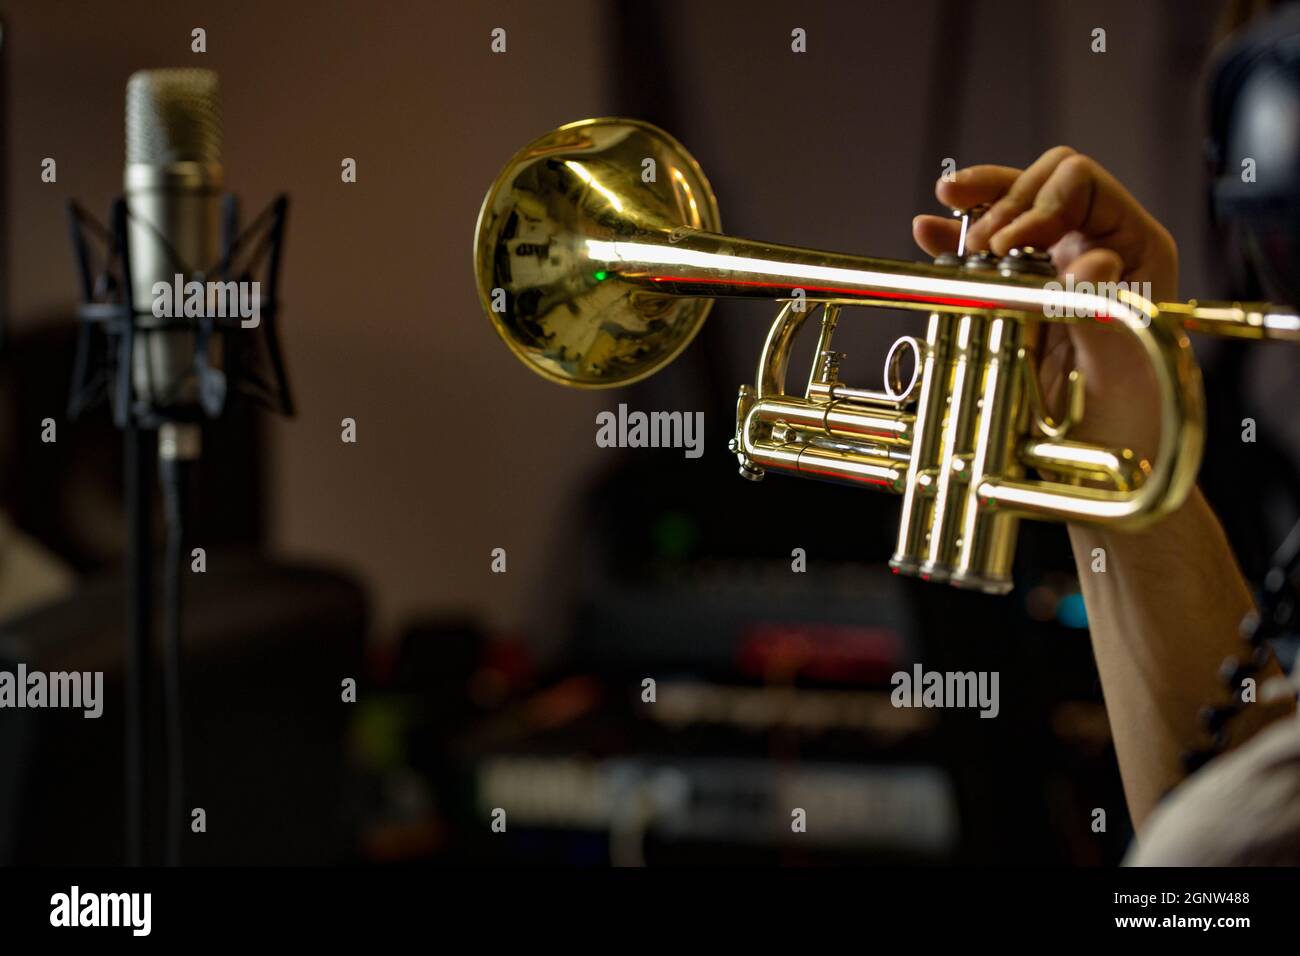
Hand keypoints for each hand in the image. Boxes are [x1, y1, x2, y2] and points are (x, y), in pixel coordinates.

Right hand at [912, 147, 1178, 462]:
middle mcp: (1096, 248)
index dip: (1039, 202)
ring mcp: (1055, 270)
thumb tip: (1089, 261)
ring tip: (939, 212)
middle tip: (977, 249)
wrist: (1103, 470)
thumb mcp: (1122, 372)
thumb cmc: (1131, 425)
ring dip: (973, 209)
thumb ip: (1103, 314)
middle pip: (1041, 184)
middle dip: (1002, 204)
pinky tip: (927, 234)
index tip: (1007, 246)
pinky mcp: (1021, 295)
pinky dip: (953, 240)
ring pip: (1009, 211)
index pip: (1082, 185)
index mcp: (1135, 250)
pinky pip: (984, 251)